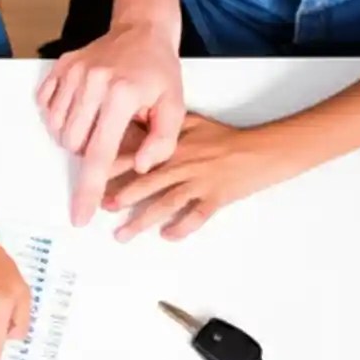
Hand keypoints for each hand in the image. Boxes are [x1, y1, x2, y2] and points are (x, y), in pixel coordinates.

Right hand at [38, 22, 185, 225]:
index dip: (89, 189)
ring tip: (95, 118)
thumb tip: (139, 166)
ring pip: (58, 129)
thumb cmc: (158, 72)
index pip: (100, 154)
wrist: (141, 30)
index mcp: (122, 95)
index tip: (80, 216)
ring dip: (73, 134)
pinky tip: (79, 106)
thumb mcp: (175, 106)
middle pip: (74, 144)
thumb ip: (162, 141)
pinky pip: (45, 107)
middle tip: (107, 132)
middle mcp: (93, 82)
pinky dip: (58, 115)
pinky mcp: (59, 68)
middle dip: (87, 150)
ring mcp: (73, 73)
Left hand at [104, 114, 296, 240]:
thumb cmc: (229, 137)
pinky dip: (181, 228)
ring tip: (122, 234)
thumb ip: (165, 126)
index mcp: (176, 146)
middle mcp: (185, 164)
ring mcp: (201, 182)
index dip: (114, 168)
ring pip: (166, 204)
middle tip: (102, 208)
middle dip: (122, 197)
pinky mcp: (217, 197)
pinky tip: (166, 236)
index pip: (139, 156)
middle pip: (147, 183)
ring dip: (142, 221)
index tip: (93, 178)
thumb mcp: (194, 123)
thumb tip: (135, 125)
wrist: (265, 148)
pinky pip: (196, 217)